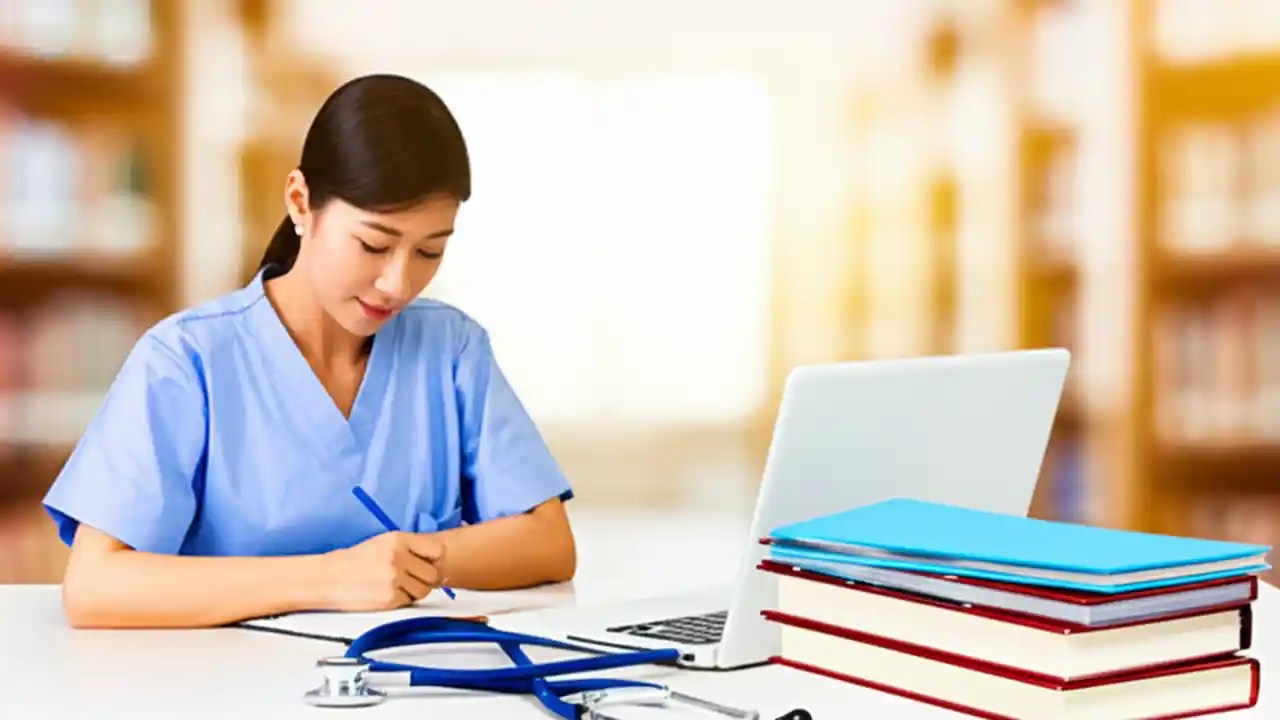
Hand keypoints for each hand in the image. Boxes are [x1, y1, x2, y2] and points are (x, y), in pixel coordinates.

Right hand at [322, 532, 447, 611]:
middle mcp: (398, 557)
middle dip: (423, 578)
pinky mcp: (389, 598)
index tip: (427, 563)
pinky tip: (386, 593)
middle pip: (432, 574)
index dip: (433, 559)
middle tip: (408, 578)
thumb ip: (410, 547)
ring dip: (414, 591)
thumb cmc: (357, 561)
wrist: (329, 578)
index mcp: (398, 539)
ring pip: (424, 590)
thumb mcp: (383, 543)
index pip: (436, 550)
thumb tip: (438, 558)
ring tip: (396, 586)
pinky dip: (401, 600)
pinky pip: (409, 601)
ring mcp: (394, 578)